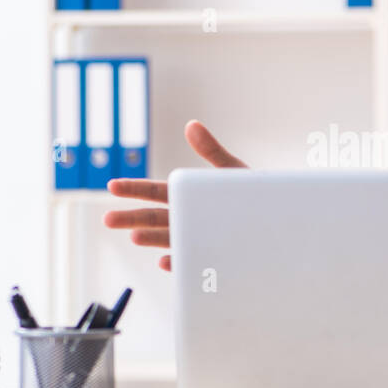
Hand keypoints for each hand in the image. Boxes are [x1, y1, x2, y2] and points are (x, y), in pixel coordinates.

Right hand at [102, 120, 246, 271]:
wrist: (280, 220)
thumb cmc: (254, 194)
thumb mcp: (232, 170)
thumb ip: (211, 150)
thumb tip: (192, 124)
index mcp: (188, 195)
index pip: (154, 192)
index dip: (133, 189)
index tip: (112, 186)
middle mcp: (187, 219)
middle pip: (153, 218)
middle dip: (130, 218)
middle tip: (108, 219)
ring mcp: (196, 239)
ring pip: (168, 240)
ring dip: (151, 238)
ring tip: (135, 236)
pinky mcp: (210, 258)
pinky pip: (190, 262)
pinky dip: (177, 262)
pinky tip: (166, 260)